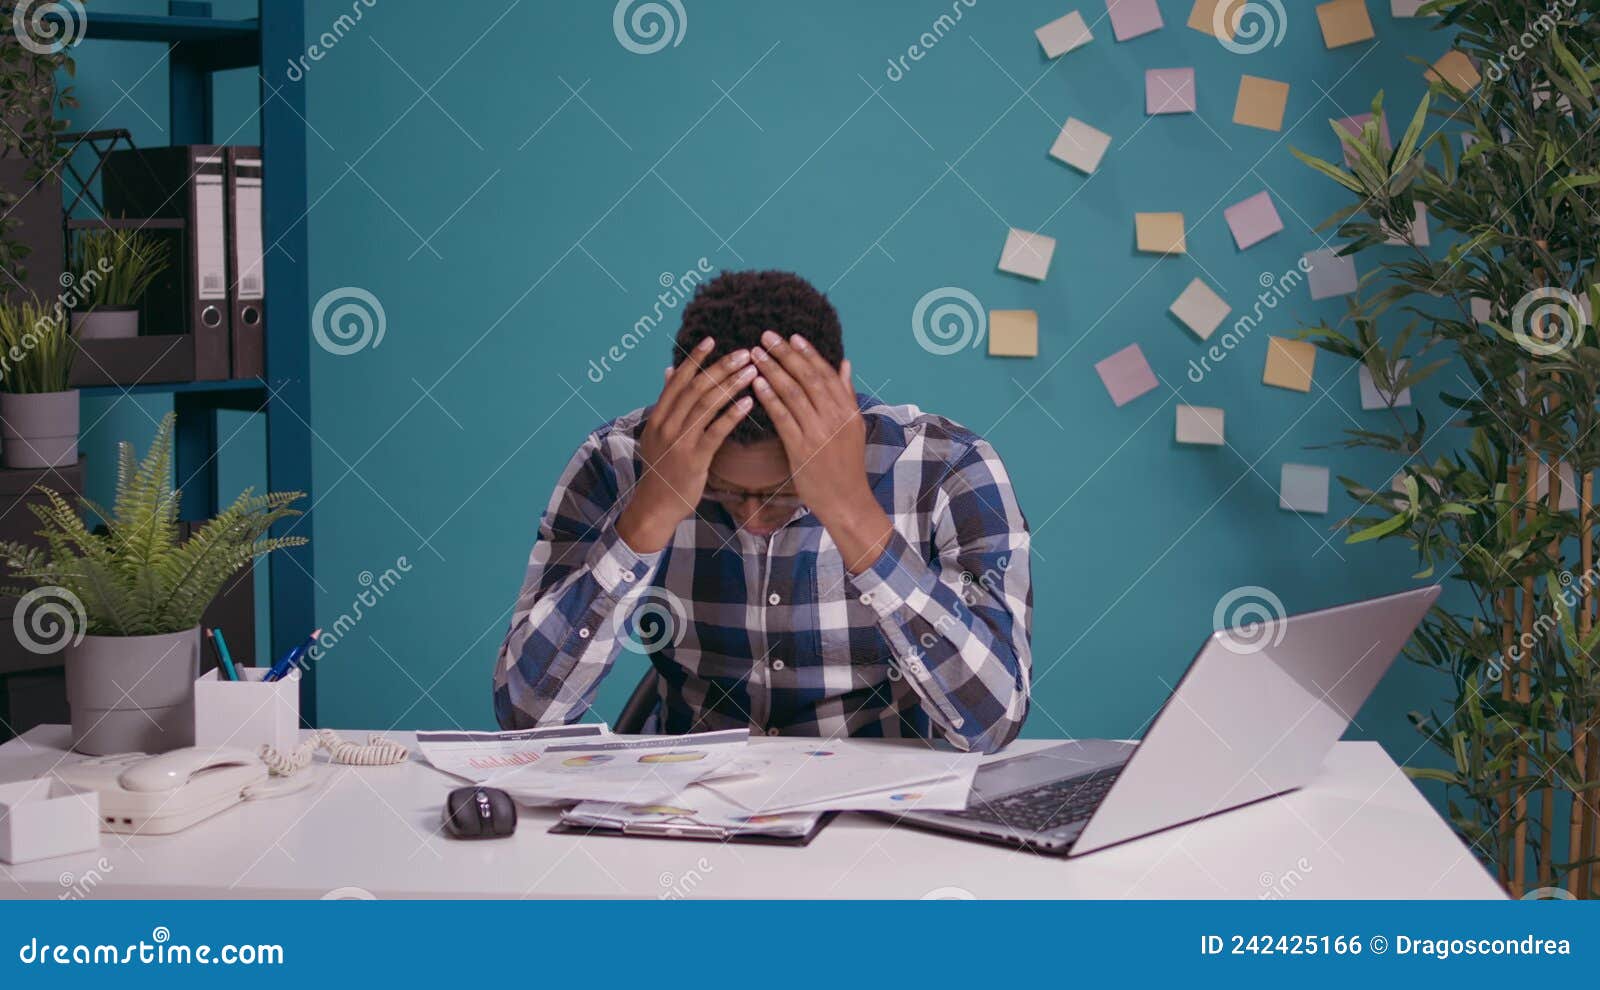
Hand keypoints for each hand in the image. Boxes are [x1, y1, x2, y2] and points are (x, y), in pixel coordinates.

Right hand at [616, 337, 755, 552]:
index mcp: (658, 416)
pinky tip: (749, 401)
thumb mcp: (657, 433)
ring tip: (752, 371)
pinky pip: (715, 431)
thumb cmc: (662, 469)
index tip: (712, 340)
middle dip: (721, 367)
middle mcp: (666, 425)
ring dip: (731, 384)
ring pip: (706, 405)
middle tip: (745, 353)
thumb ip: (666, 403)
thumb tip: (667, 371)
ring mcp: (679, 441)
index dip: (695, 358)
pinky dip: (732, 414)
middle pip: (695, 387)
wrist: (655, 506)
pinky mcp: (694, 459)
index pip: (677, 379)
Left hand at [751, 330, 891, 572]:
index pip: (826, 373)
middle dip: (786, 354)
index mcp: (848, 410)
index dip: (808, 353)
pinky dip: (770, 398)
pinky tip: (756, 384)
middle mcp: (835, 417)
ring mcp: (819, 433)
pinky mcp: (802, 448)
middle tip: (766, 336)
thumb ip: (847, 393)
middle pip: (808, 378)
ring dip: (773, 370)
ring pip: (794, 393)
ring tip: (756, 354)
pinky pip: (783, 418)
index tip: (791, 335)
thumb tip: (845, 363)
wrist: (846, 500)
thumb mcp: (854, 426)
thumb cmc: (846, 464)